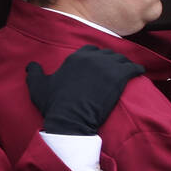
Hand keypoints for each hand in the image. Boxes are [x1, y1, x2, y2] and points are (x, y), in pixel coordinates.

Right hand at [26, 45, 143, 135]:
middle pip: (107, 53)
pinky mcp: (119, 79)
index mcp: (74, 58)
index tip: (98, 63)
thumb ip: (34, 72)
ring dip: (123, 64)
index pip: (90, 50)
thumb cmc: (55, 104)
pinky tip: (139, 72)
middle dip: (110, 59)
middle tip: (114, 68)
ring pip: (120, 59)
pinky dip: (136, 69)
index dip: (95, 56)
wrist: (71, 119)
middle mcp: (91, 59)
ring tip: (127, 69)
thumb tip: (31, 65)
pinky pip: (132, 68)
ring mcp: (106, 68)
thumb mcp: (38, 86)